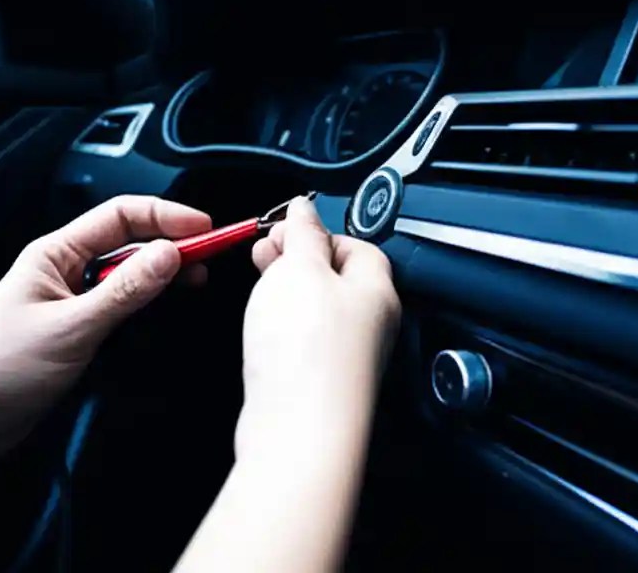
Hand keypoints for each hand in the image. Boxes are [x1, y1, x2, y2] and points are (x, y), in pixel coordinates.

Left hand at [0, 196, 210, 462]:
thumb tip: (169, 255)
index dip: (166, 217)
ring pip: (127, 274)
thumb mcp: (70, 328)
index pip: (120, 216)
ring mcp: (70, 302)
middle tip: (212, 256)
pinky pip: (119, 306)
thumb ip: (124, 291)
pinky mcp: (75, 332)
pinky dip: (146, 303)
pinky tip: (163, 309)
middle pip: (129, 242)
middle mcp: (64, 271)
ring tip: (196, 280)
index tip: (206, 231)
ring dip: (161, 274)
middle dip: (171, 243)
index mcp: (54, 253)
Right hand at [238, 198, 399, 457]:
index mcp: (377, 289)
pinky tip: (264, 329)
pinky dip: (284, 327)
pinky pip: (306, 342)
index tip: (285, 227)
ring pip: (320, 310)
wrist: (298, 430)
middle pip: (337, 277)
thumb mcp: (300, 269)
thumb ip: (302, 234)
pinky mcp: (321, 383)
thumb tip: (305, 208)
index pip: (357, 243)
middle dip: (298, 260)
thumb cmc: (308, 352)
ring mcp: (347, 357)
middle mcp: (371, 324)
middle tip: (266, 253)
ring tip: (260, 284)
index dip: (319, 231)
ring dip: (288, 292)